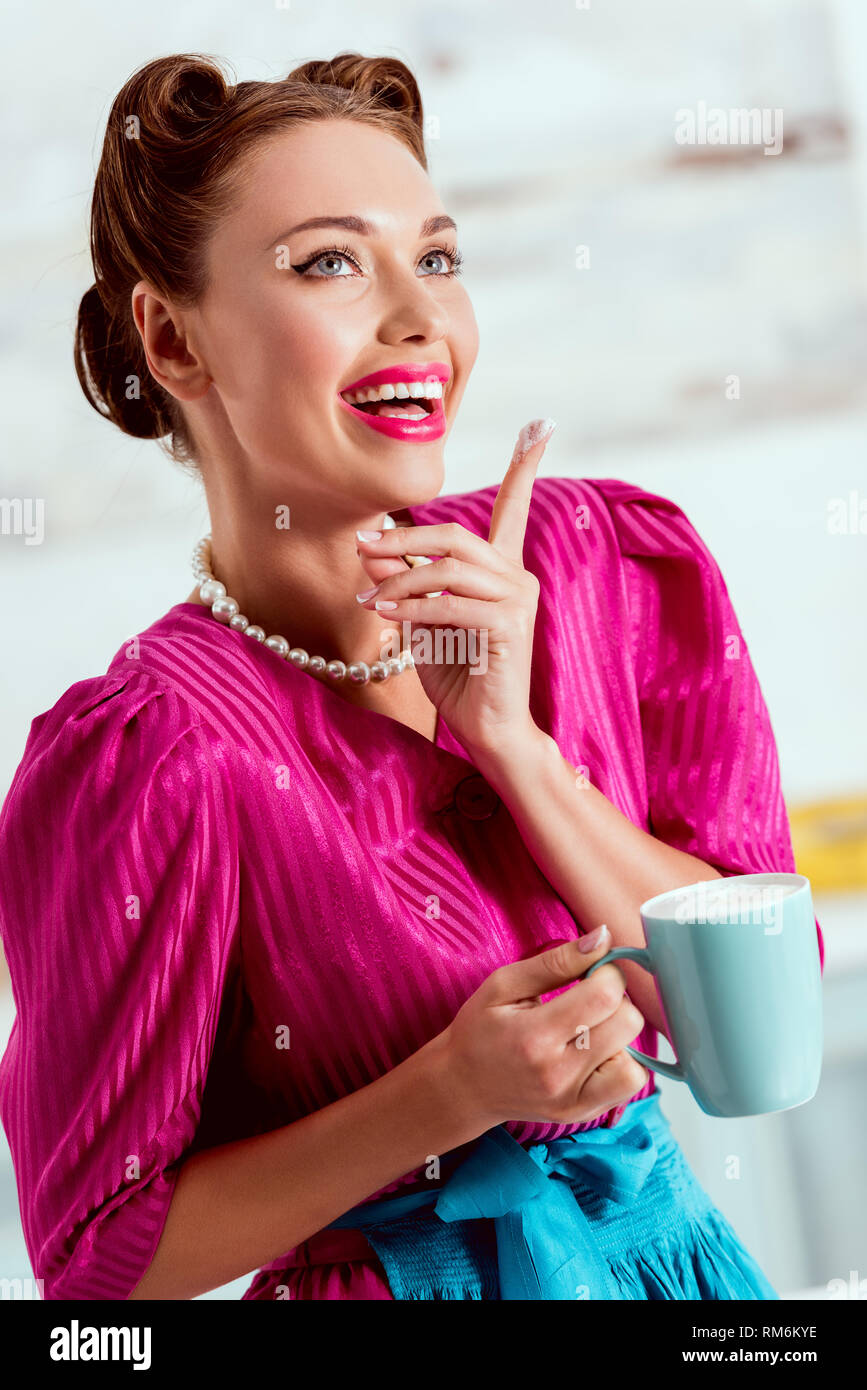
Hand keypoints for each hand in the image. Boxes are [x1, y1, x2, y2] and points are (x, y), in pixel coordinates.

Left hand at [355, 418, 556, 757]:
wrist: (485, 729)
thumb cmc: (457, 677)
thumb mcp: (421, 622)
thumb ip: (403, 584)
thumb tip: (372, 549)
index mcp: (501, 571)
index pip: (514, 509)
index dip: (525, 466)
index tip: (541, 425)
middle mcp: (516, 577)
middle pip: (455, 537)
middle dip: (403, 539)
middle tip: (363, 547)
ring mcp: (517, 600)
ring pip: (449, 569)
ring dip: (400, 582)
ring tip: (370, 600)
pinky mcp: (509, 626)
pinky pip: (451, 603)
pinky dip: (414, 608)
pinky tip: (390, 618)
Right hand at [437, 928, 647, 1128]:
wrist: (463, 1086)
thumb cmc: (480, 1029)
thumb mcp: (504, 984)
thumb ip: (556, 961)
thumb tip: (603, 938)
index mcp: (535, 1036)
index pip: (606, 995)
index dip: (607, 972)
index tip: (590, 972)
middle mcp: (559, 1074)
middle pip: (628, 1023)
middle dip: (616, 1001)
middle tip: (588, 999)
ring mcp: (573, 1101)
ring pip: (635, 1059)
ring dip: (619, 1037)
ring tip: (589, 1030)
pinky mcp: (582, 1114)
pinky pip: (629, 1085)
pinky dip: (619, 1062)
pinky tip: (593, 1052)